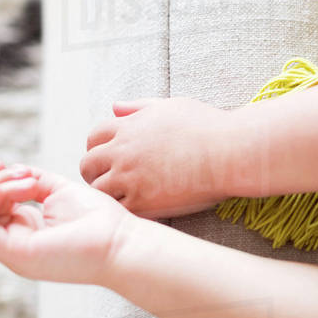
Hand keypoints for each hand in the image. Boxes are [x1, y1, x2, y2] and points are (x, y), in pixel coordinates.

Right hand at [0, 160, 131, 285]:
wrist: (120, 241)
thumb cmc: (101, 222)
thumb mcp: (61, 192)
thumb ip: (35, 181)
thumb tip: (14, 169)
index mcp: (29, 233)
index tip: (3, 163)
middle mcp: (18, 246)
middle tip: (24, 173)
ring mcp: (15, 254)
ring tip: (27, 182)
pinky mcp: (16, 255)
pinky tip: (7, 189)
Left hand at [80, 97, 233, 218]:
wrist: (230, 151)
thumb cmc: (208, 126)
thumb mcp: (170, 106)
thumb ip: (139, 106)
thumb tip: (115, 107)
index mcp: (129, 126)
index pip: (94, 137)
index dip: (99, 148)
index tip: (111, 158)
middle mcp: (123, 150)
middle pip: (88, 164)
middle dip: (96, 172)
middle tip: (113, 181)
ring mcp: (130, 177)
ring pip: (98, 190)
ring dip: (108, 194)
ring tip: (127, 198)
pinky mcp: (142, 201)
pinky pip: (117, 210)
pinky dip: (124, 211)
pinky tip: (140, 209)